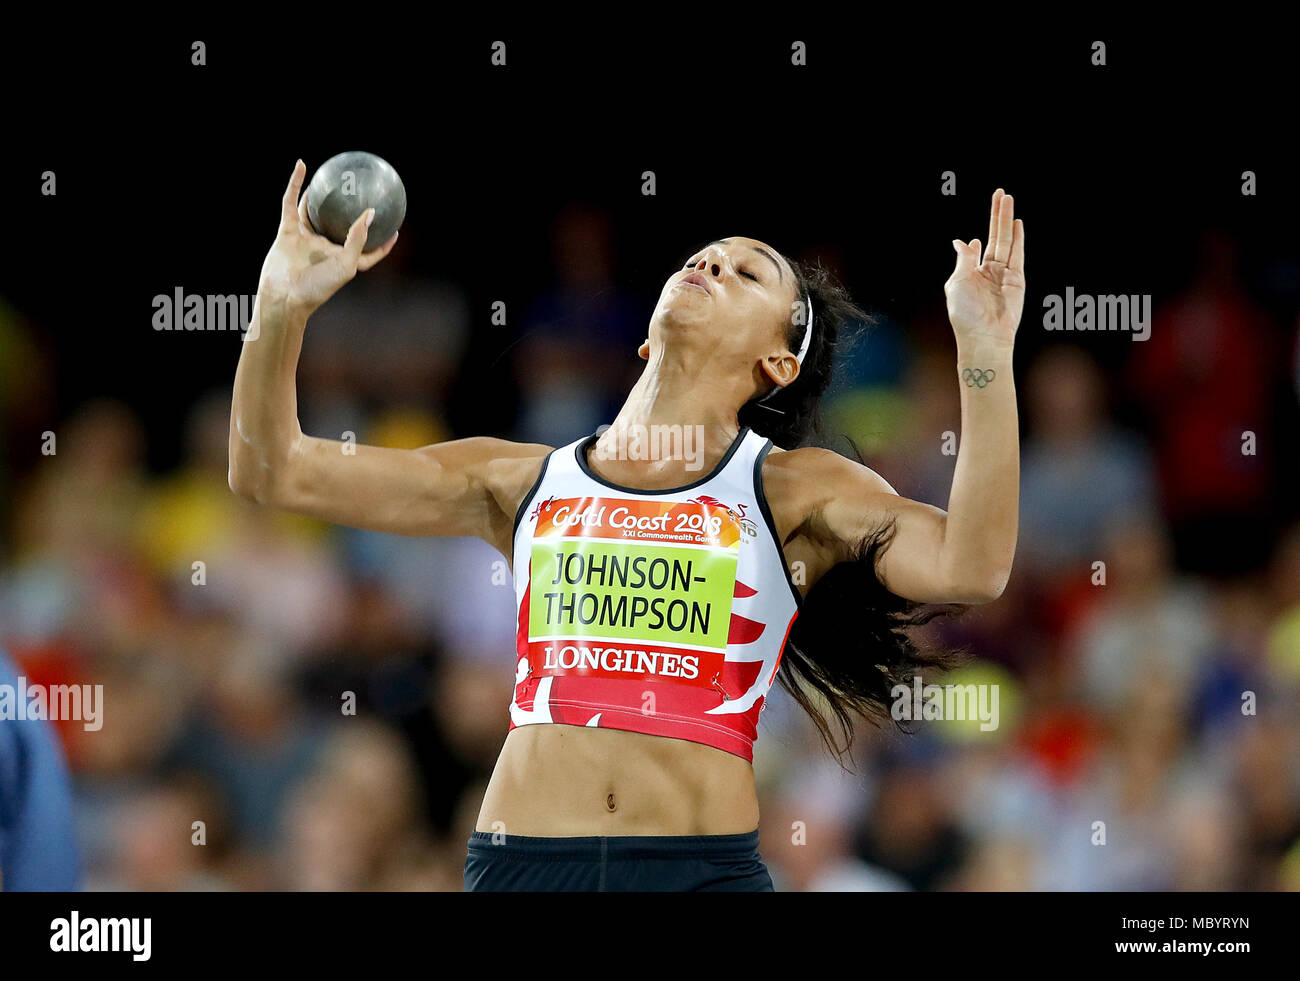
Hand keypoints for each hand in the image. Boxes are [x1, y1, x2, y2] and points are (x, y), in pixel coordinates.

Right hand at [258, 160, 398, 315]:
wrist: (284, 296)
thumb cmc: (319, 287)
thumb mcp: (347, 264)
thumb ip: (359, 238)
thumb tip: (371, 212)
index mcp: (342, 260)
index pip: (367, 252)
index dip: (382, 243)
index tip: (394, 228)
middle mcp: (325, 249)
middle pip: (341, 227)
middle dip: (350, 213)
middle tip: (363, 192)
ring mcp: (306, 239)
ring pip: (315, 212)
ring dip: (321, 195)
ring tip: (331, 175)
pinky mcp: (288, 230)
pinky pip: (292, 202)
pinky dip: (295, 183)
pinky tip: (302, 165)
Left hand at [944, 189, 1024, 345]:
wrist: (984, 335)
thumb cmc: (965, 314)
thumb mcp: (956, 282)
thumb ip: (963, 259)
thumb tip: (961, 241)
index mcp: (971, 274)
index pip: (976, 252)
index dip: (974, 245)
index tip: (974, 240)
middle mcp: (989, 272)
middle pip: (995, 238)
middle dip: (996, 216)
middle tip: (1000, 193)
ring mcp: (1004, 275)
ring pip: (1007, 240)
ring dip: (1007, 219)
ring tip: (1007, 199)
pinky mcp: (1017, 279)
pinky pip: (1018, 254)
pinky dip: (1018, 238)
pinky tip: (1017, 223)